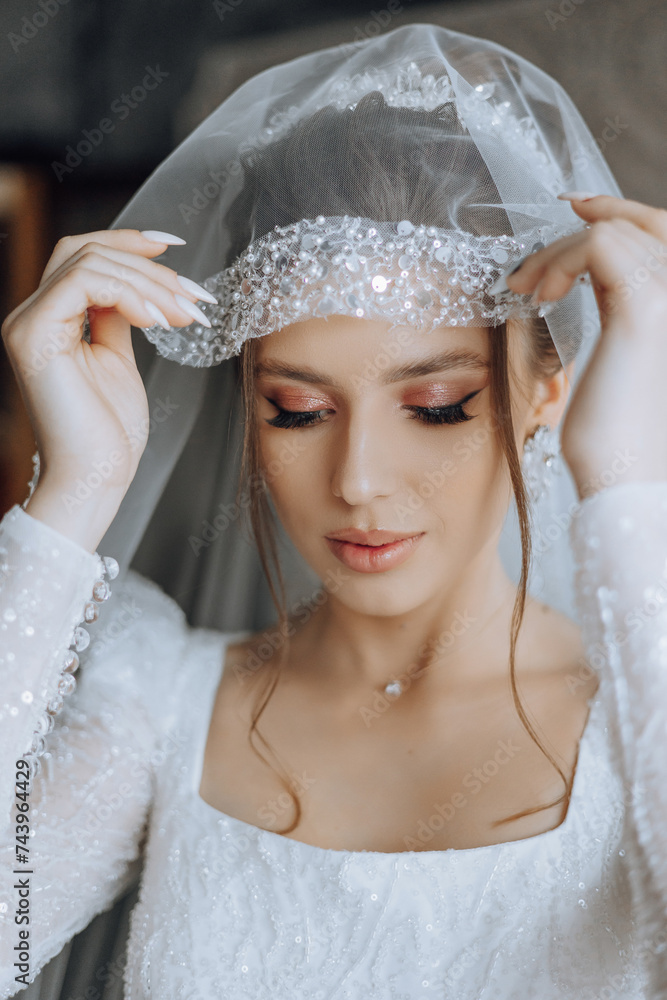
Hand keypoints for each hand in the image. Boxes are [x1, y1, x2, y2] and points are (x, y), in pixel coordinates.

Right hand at [2, 229, 210, 496]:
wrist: (95, 478)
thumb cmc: (109, 433)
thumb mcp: (117, 359)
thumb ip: (117, 317)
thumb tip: (139, 287)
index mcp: (50, 319)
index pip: (82, 256)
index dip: (128, 242)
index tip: (175, 247)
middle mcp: (31, 316)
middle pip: (86, 250)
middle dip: (150, 266)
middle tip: (195, 297)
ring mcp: (28, 324)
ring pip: (88, 261)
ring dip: (149, 283)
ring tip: (185, 316)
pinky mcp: (34, 337)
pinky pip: (82, 283)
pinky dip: (128, 293)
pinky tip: (158, 320)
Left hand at [506, 195, 666, 498]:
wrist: (624, 479)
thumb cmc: (612, 435)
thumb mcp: (613, 358)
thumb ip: (614, 309)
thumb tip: (580, 275)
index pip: (659, 230)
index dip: (616, 207)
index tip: (570, 205)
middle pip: (640, 221)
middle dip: (576, 233)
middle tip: (527, 273)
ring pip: (612, 230)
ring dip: (556, 253)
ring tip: (528, 292)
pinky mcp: (648, 309)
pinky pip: (601, 247)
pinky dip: (561, 262)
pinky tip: (542, 297)